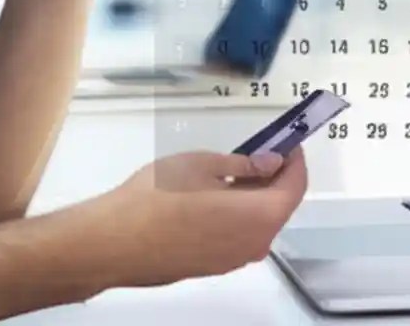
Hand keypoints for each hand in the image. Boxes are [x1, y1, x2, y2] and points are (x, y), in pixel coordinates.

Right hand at [83, 148, 308, 288]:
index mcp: (261, 216)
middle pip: (278, 207)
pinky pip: (238, 236)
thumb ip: (244, 164)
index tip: (287, 142)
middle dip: (275, 178)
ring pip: (257, 223)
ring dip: (255, 197)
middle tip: (259, 151)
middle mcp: (256, 244)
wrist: (115, 242)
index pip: (295, 186)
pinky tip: (216, 197)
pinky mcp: (213, 267)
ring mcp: (234, 260)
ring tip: (233, 171)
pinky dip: (238, 214)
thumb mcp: (203, 165)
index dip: (295, 161)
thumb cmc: (159, 197)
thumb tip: (271, 162)